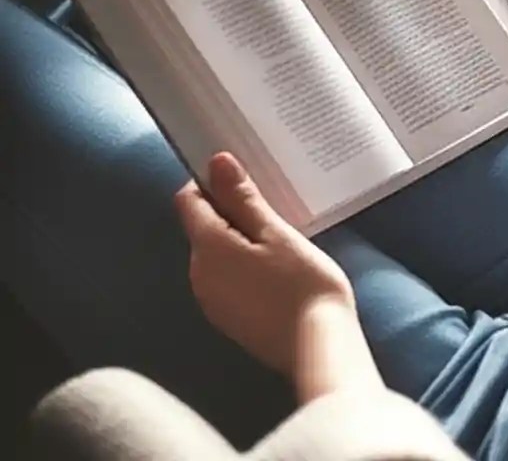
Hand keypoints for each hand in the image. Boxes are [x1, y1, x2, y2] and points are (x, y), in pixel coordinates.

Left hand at [176, 153, 380, 401]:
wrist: (316, 348)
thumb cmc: (303, 285)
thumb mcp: (277, 234)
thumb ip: (244, 199)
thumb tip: (216, 162)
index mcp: (208, 247)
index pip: (188, 201)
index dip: (211, 184)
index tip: (247, 183)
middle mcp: (198, 274)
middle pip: (202, 229)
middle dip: (231, 215)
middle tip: (275, 216)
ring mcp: (211, 301)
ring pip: (216, 256)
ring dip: (239, 243)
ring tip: (282, 246)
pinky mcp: (227, 320)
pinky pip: (227, 280)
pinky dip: (244, 269)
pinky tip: (278, 276)